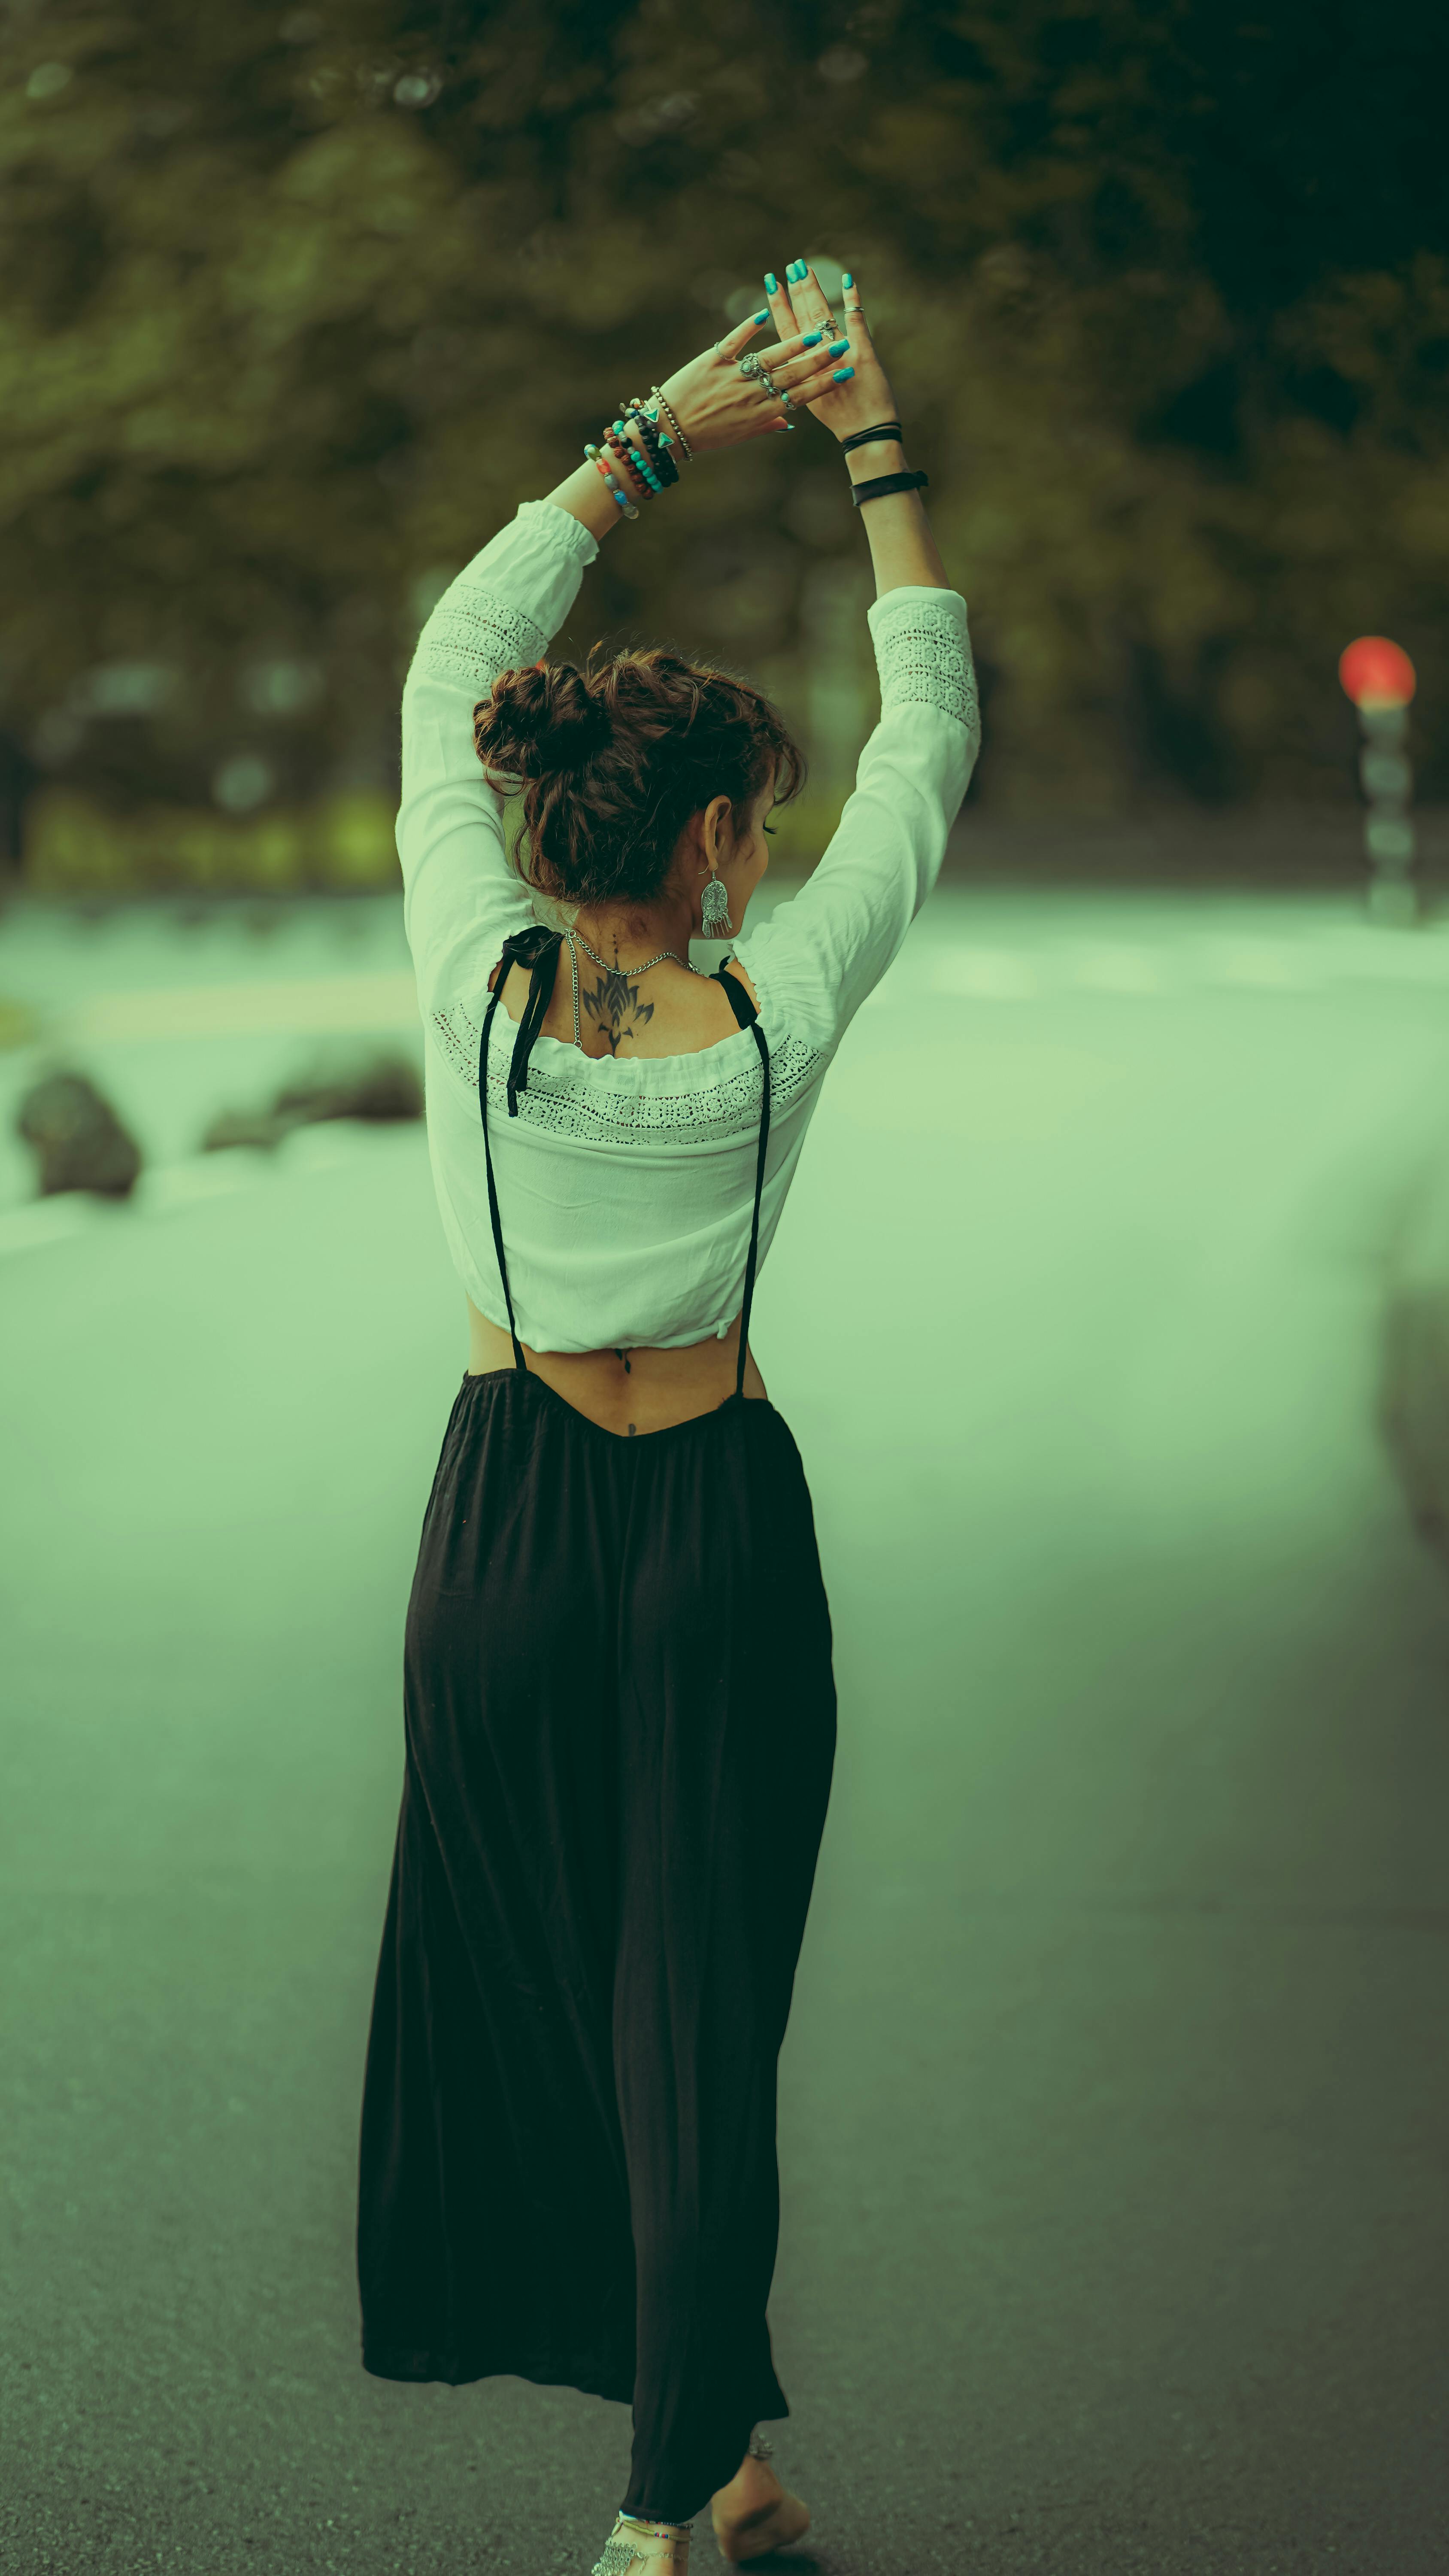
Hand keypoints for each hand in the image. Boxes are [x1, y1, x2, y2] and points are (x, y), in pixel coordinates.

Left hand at [652, 308, 859, 455]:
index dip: (823, 385)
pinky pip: (734, 341)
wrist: (667, 431)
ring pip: (769, 358)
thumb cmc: (705, 435)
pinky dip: (748, 326)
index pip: (799, 397)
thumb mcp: (738, 436)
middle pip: (790, 375)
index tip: (844, 373)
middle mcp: (749, 395)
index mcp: (759, 414)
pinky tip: (765, 314)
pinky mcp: (710, 361)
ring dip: (793, 345)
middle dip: (819, 361)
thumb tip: (789, 422)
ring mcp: (731, 377)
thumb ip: (766, 425)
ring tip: (815, 333)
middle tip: (840, 346)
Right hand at [760, 261, 897, 443]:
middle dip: (796, 291)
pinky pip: (857, 321)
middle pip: (802, 318)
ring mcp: (839, 354)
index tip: (772, 284)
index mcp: (802, 369)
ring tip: (805, 268)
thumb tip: (785, 395)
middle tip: (791, 266)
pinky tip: (848, 280)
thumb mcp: (812, 406)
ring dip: (814, 291)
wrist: (865, 435)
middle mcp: (816, 358)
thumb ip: (797, 391)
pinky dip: (853, 300)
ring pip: (821, 316)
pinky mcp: (863, 353)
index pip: (786, 331)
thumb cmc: (841, 422)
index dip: (779, 306)